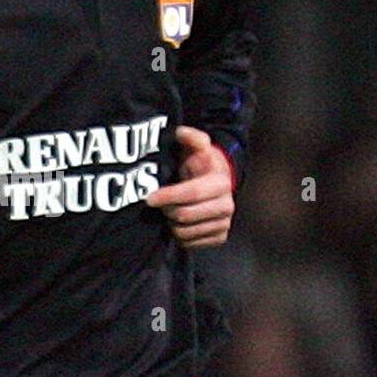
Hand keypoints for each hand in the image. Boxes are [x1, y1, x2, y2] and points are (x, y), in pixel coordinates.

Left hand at [145, 125, 235, 247]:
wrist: (217, 183)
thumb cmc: (200, 164)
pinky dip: (179, 235)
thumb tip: (181, 132)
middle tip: (158, 204)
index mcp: (220, 183)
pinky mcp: (219, 237)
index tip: (149, 198)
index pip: (191, 193)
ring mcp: (224, 223)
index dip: (168, 196)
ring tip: (168, 211)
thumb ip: (190, 137)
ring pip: (185, 231)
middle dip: (166, 210)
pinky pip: (191, 243)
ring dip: (171, 223)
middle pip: (185, 215)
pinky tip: (177, 222)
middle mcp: (227, 205)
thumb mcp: (195, 147)